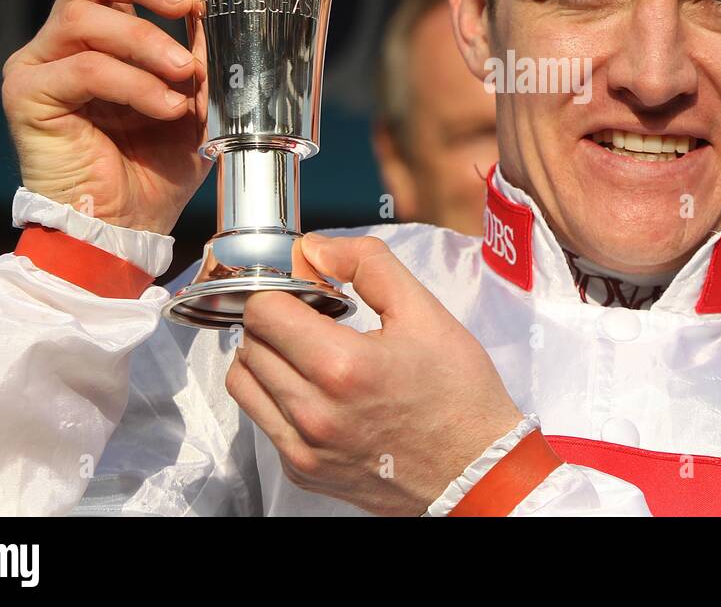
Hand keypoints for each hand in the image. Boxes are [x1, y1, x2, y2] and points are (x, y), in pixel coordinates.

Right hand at [2, 0, 210, 233]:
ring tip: (187, 75)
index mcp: (105, 24)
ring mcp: (42, 61)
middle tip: (189, 4)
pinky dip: (136, 84)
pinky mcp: (30, 95)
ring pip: (89, 15)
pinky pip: (85, 69)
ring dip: (149, 41)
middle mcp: (66, 33)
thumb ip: (203, 45)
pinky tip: (168, 105)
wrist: (129, 225)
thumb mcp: (198, 92)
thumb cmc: (163, 158)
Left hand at [226, 234, 524, 515]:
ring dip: (266, 357)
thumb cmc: (458, 393)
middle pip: (249, 343)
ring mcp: (304, 448)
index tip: (307, 292)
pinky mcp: (303, 470)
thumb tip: (314, 249)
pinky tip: (317, 389)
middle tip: (313, 319)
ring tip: (308, 352)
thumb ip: (368, 263)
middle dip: (275, 321)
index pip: (262, 310)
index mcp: (342, 366)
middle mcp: (313, 413)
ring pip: (243, 383)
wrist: (477, 469)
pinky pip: (263, 420)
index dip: (282, 289)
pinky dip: (277, 396)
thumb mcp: (425, 311)